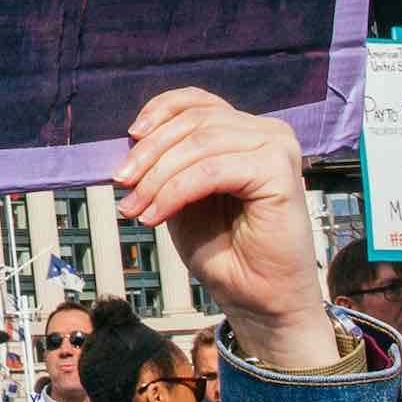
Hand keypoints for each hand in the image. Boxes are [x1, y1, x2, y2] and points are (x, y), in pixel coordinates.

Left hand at [118, 90, 337, 372]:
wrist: (257, 299)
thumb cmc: (223, 251)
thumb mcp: (181, 195)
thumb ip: (167, 161)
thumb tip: (131, 138)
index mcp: (245, 130)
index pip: (196, 102)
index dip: (158, 112)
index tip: (128, 137)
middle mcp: (266, 131)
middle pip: (193, 123)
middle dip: (148, 155)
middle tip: (122, 186)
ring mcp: (277, 147)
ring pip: (199, 145)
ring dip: (157, 178)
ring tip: (134, 209)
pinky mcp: (279, 171)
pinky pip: (211, 170)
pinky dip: (175, 191)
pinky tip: (156, 216)